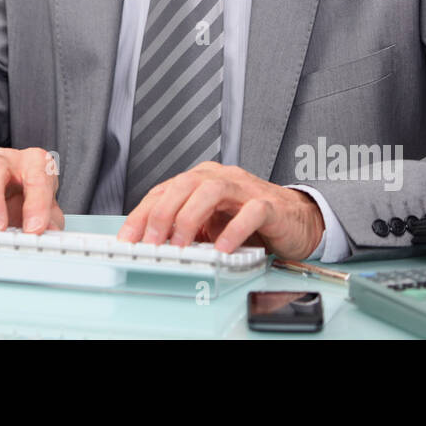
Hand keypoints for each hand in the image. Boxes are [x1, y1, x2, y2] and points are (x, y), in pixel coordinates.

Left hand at [116, 162, 324, 259]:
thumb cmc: (251, 220)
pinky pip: (250, 212)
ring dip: (191, 217)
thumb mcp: (210, 224)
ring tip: (181, 245)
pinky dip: (234, 229)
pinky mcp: (269, 205)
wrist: (297, 220)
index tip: (128, 239)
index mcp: (201, 179)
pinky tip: (222, 247)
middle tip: (152, 243)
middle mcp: (221, 178)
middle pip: (184, 184)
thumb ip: (186, 228)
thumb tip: (152, 246)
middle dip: (162, 214)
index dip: (142, 214)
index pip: (164, 190)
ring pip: (212, 190)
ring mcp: (245, 189)